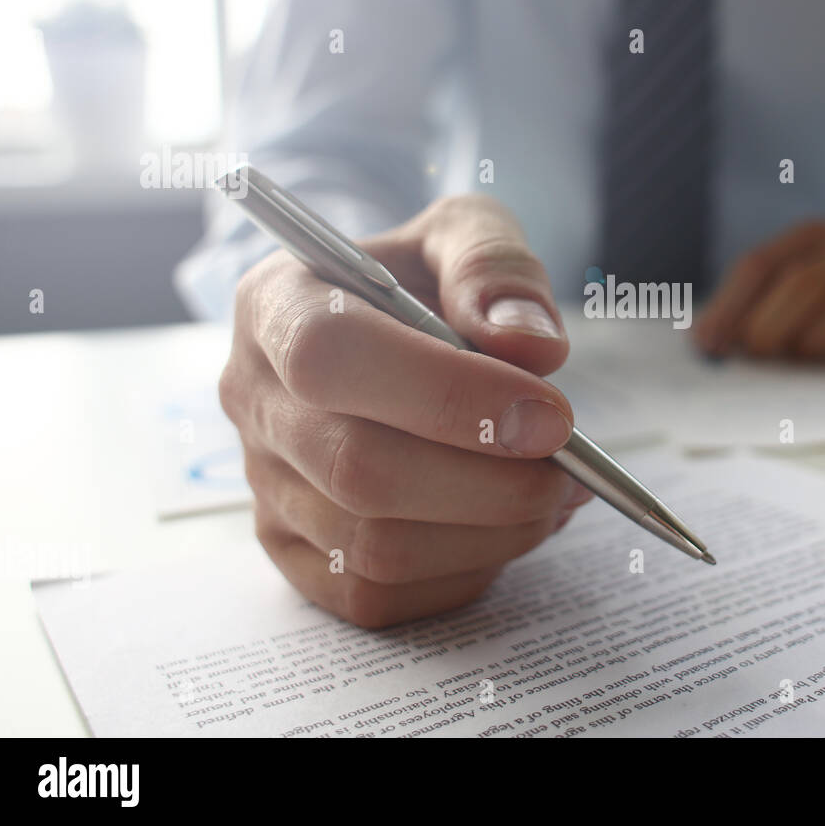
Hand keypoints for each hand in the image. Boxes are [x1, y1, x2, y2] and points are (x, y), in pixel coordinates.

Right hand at [220, 196, 592, 627]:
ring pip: (375, 547)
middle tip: (571, 467)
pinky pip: (379, 594)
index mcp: (277, 305)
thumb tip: (531, 345)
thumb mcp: (466, 231)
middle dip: (491, 481)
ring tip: (558, 492)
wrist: (395, 331)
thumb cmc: (428, 279)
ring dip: (491, 532)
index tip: (551, 415)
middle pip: (359, 469)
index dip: (447, 394)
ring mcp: (265, 486)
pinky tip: (512, 524)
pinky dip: (467, 570)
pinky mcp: (293, 554)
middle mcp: (254, 399)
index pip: (332, 354)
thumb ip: (495, 268)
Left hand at [694, 221, 824, 360]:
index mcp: (810, 238)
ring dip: (819, 335)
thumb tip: (705, 344)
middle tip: (754, 355)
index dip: (729, 307)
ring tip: (801, 354)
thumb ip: (756, 304)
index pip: (760, 266)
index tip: (706, 345)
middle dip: (771, 322)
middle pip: (804, 281)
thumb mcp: (804, 274)